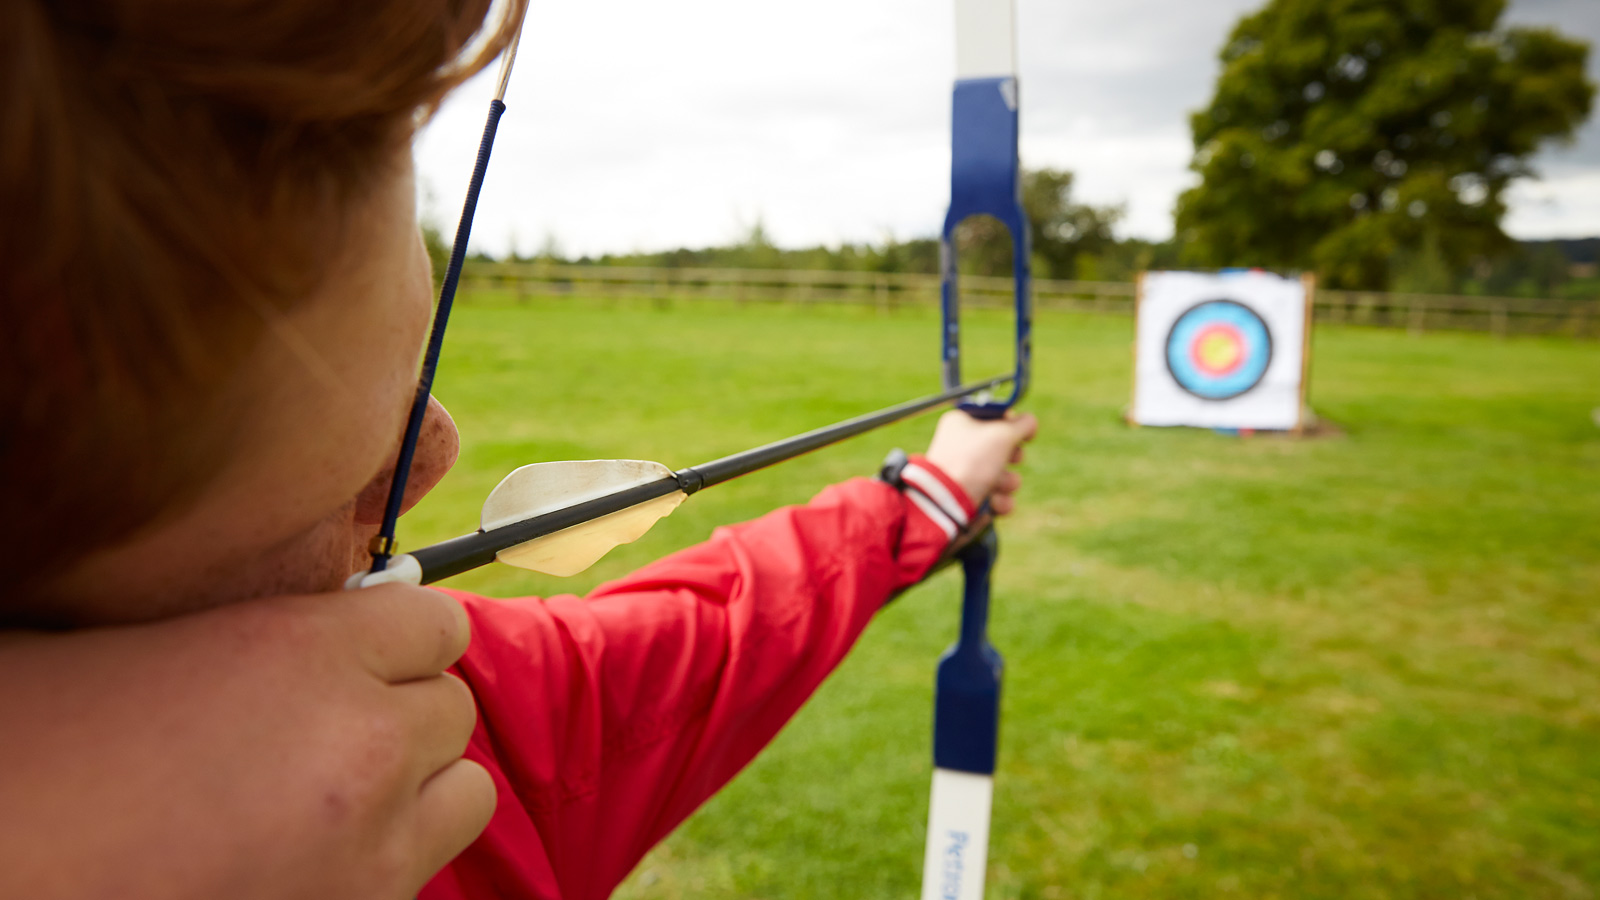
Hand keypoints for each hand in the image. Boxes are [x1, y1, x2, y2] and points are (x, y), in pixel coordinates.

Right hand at [0, 585, 492, 899]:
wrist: (1, 878)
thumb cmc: (32, 755)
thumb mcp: (130, 645)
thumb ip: (251, 630)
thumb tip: (312, 632)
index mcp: (304, 651)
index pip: (436, 622)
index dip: (397, 638)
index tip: (366, 656)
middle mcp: (363, 744)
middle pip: (451, 709)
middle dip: (401, 715)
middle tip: (331, 735)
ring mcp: (371, 848)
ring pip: (464, 795)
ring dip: (417, 791)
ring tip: (337, 802)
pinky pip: (419, 873)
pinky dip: (383, 863)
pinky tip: (305, 862)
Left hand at [924, 410, 1038, 515]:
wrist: (948, 502)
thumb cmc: (971, 461)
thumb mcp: (1002, 434)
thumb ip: (1022, 424)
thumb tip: (1031, 421)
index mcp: (961, 423)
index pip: (993, 416)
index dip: (1011, 423)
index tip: (1023, 430)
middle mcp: (962, 447)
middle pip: (1003, 448)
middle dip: (1013, 457)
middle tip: (1011, 457)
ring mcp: (967, 474)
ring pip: (1005, 476)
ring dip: (1009, 482)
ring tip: (998, 485)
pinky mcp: (972, 499)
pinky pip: (999, 497)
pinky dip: (1001, 501)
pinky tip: (993, 502)